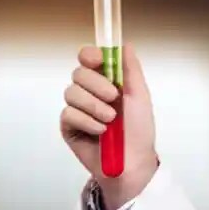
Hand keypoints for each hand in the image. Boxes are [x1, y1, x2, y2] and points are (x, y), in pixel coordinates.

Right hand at [60, 42, 158, 209]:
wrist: (132, 164)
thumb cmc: (139, 133)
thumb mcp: (140, 98)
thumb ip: (131, 71)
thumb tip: (126, 45)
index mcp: (106, 82)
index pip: (88, 59)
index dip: (89, 56)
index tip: (96, 59)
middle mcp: (89, 93)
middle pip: (78, 73)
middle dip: (96, 85)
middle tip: (114, 99)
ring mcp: (77, 109)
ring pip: (71, 93)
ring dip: (94, 106)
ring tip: (110, 121)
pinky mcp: (69, 126)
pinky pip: (69, 114)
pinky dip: (88, 122)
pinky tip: (100, 133)